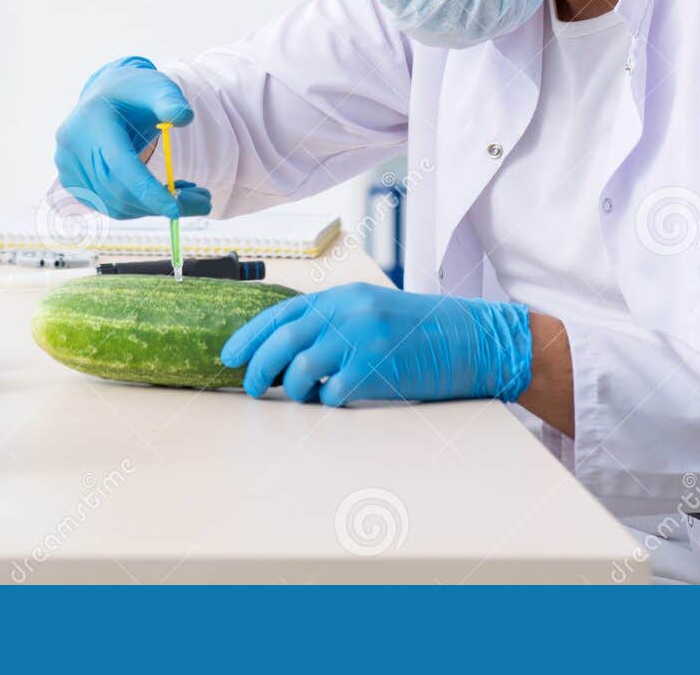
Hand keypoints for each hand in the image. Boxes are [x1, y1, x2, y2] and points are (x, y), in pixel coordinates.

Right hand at [53, 56, 211, 219]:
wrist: (107, 96)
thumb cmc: (136, 92)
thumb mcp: (157, 87)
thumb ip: (171, 100)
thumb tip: (184, 117)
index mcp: (92, 119)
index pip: (120, 165)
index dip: (147, 191)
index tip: (177, 211)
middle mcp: (72, 145)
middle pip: (117, 191)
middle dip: (160, 203)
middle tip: (204, 202)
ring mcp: (67, 165)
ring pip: (113, 204)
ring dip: (153, 208)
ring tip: (189, 196)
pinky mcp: (71, 181)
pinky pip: (108, 205)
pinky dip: (138, 206)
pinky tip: (161, 193)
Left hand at [220, 283, 530, 406]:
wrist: (471, 339)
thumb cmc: (420, 330)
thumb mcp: (371, 311)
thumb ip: (332, 322)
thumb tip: (286, 349)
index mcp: (342, 296)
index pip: (280, 314)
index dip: (249, 336)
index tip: (229, 356)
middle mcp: (347, 313)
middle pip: (281, 342)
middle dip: (257, 368)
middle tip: (249, 387)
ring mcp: (361, 341)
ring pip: (300, 372)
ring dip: (291, 391)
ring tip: (300, 397)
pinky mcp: (376, 371)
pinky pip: (331, 395)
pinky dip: (326, 402)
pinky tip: (336, 399)